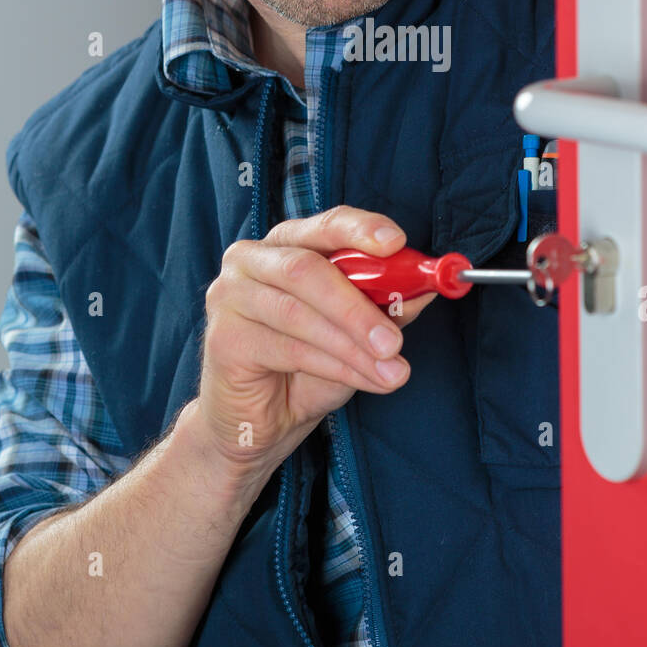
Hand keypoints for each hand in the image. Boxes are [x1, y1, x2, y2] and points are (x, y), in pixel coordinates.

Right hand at [197, 206, 435, 470]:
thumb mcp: (355, 333)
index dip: (360, 229)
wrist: (258, 422)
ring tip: (391, 371)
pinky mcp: (224, 338)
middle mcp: (251, 260)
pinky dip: (336, 367)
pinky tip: (365, 380)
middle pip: (308, 269)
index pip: (325, 224)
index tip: (397, 242)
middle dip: (358, 307)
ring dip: (353, 347)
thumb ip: (383, 305)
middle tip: (395, 341)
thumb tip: (423, 291)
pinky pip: (289, 349)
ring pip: (300, 314)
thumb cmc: (306, 367)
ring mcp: (230, 296)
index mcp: (286, 243)